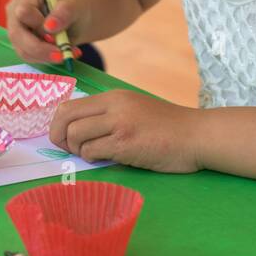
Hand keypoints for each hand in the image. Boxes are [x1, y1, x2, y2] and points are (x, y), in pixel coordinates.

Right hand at [5, 0, 84, 63]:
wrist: (75, 19)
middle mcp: (15, 10)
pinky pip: (29, 57)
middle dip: (40, 48)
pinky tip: (62, 55)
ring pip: (23, 49)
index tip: (56, 33)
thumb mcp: (75, 7)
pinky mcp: (20, 44)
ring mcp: (15, 29)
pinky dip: (46, 59)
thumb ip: (64, 13)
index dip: (38, 25)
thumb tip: (49, 26)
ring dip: (46, 56)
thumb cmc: (73, 8)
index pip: (23, 11)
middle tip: (62, 56)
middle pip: (17, 34)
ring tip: (69, 53)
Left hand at [49, 89, 202, 172]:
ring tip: (94, 154)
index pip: (68, 105)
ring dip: (78, 150)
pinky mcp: (126, 143)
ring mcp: (119, 124)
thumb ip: (109, 114)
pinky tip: (107, 158)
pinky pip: (92, 151)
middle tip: (70, 150)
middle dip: (59, 138)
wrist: (197, 135)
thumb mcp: (134, 109)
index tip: (66, 138)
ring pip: (75, 135)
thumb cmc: (167, 128)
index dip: (58, 125)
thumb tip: (77, 130)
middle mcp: (113, 106)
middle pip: (65, 118)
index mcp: (113, 97)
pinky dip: (92, 159)